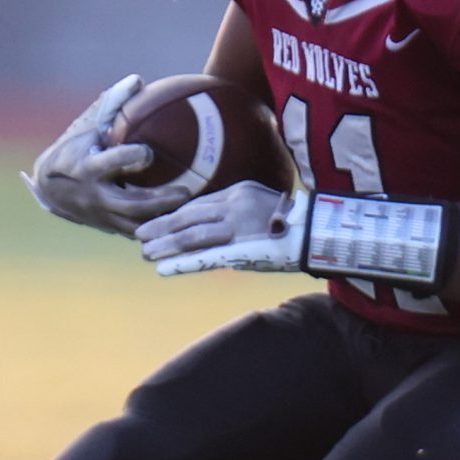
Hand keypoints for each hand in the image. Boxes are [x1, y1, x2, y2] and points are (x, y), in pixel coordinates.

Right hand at [22, 76, 194, 236]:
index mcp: (87, 167)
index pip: (112, 163)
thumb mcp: (88, 124)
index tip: (149, 151)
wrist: (49, 187)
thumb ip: (113, 104)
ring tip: (192, 210)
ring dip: (163, 220)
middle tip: (187, 191)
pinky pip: (136, 232)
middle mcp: (95, 195)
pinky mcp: (108, 228)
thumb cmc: (74, 147)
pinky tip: (181, 221)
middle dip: (160, 199)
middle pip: (132, 203)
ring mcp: (102, 215)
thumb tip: (138, 80)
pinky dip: (157, 229)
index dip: (131, 156)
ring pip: (137, 225)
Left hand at [139, 182, 310, 275]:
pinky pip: (206, 257)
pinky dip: (182, 263)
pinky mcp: (242, 249)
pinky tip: (164, 268)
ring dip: (165, 246)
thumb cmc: (299, 220)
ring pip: (191, 236)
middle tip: (138, 235)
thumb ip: (243, 209)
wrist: (321, 231)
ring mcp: (237, 227)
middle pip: (188, 216)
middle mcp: (233, 206)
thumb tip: (222, 220)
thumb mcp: (267, 203)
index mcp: (238, 192)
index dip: (174, 213)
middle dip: (161, 227)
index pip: (198, 204)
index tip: (157, 220)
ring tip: (145, 253)